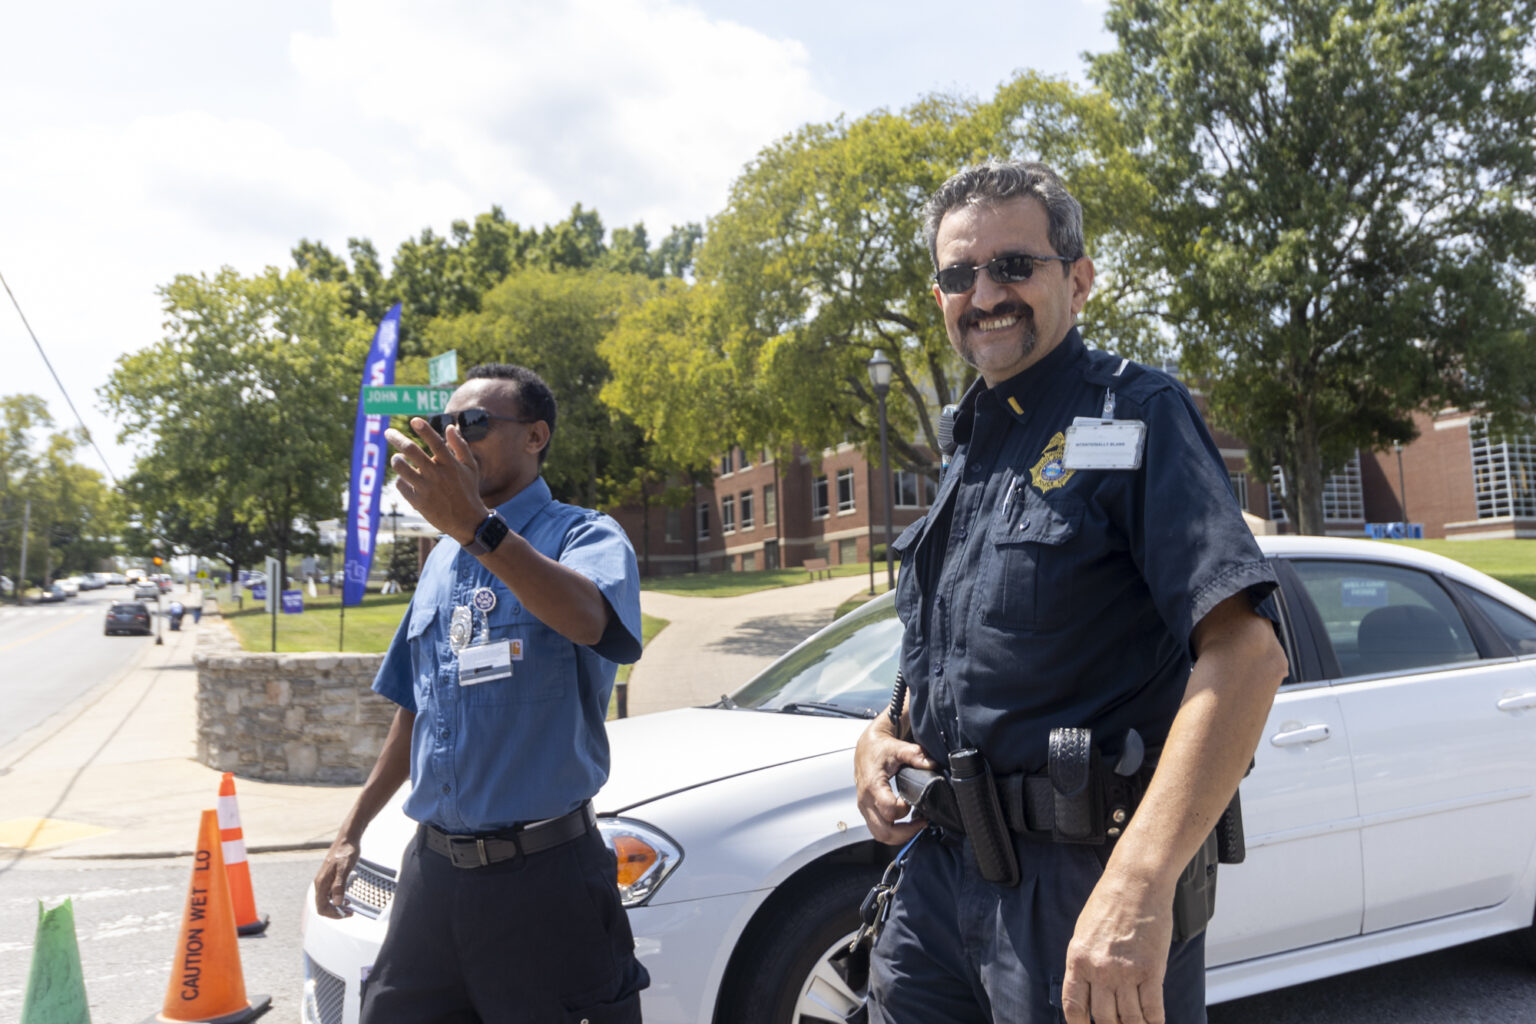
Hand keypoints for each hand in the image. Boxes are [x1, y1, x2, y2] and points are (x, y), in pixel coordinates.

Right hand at [313, 837, 359, 918]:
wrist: (347, 839)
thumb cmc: (347, 852)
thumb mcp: (345, 869)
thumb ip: (340, 886)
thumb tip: (337, 902)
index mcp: (322, 883)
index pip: (321, 907)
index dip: (333, 914)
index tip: (346, 914)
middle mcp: (320, 883)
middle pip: (323, 906)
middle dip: (335, 912)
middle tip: (350, 912)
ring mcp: (324, 881)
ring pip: (326, 901)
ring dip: (337, 907)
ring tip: (350, 908)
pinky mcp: (329, 878)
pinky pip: (330, 894)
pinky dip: (337, 900)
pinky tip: (347, 899)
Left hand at [386, 419, 486, 542]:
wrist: (467, 521)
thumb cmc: (468, 490)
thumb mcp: (470, 467)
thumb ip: (460, 446)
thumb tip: (449, 427)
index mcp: (450, 464)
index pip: (435, 442)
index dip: (424, 430)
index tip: (414, 421)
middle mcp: (437, 474)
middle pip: (411, 450)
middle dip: (396, 438)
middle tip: (388, 432)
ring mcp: (426, 488)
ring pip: (401, 467)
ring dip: (396, 460)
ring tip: (398, 458)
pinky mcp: (418, 501)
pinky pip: (401, 484)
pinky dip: (401, 480)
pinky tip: (406, 481)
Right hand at [854, 714, 936, 844]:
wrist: (865, 746)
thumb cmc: (879, 748)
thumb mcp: (898, 748)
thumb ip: (915, 755)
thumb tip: (931, 764)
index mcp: (872, 786)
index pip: (889, 810)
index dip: (904, 810)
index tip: (913, 802)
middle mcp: (865, 800)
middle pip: (883, 832)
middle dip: (905, 833)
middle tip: (921, 823)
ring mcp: (864, 807)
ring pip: (879, 835)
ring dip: (898, 835)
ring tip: (914, 825)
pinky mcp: (866, 809)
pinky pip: (877, 829)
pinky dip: (892, 831)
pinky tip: (904, 822)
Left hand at [1060, 870, 1173, 1023]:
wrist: (1136, 882)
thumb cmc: (1110, 902)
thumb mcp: (1084, 932)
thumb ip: (1085, 962)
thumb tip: (1090, 989)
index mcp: (1077, 959)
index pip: (1074, 1006)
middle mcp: (1099, 970)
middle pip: (1104, 1018)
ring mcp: (1126, 972)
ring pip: (1130, 1019)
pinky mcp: (1151, 969)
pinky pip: (1152, 1008)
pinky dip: (1155, 1022)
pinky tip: (1156, 1023)